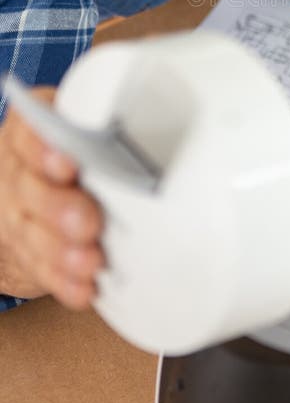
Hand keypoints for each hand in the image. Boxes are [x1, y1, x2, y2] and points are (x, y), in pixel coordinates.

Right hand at [0, 88, 103, 308]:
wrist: (32, 194)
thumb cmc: (70, 149)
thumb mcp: (75, 124)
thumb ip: (98, 121)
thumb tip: (159, 115)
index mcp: (29, 132)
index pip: (27, 134)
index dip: (44, 149)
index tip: (69, 163)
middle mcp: (17, 172)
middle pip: (27, 188)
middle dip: (58, 207)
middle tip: (87, 221)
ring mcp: (18, 215)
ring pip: (31, 234)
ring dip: (62, 251)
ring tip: (91, 260)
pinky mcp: (28, 253)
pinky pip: (40, 270)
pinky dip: (64, 281)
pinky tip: (84, 287)